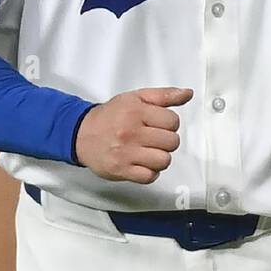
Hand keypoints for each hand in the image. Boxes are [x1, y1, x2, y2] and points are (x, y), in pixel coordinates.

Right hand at [75, 86, 192, 183]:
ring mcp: (126, 153)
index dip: (170, 123)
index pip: (173, 122)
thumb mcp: (137, 98)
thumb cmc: (112, 115)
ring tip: (150, 151)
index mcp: (136, 112)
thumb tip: (188, 93)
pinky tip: (143, 163)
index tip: (160, 124)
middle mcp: (131, 133)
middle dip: (167, 140)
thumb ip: (164, 95)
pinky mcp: (121, 170)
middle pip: (172, 142)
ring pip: (163, 161)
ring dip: (160, 157)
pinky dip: (150, 172)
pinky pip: (150, 177)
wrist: (82, 134)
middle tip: (155, 138)